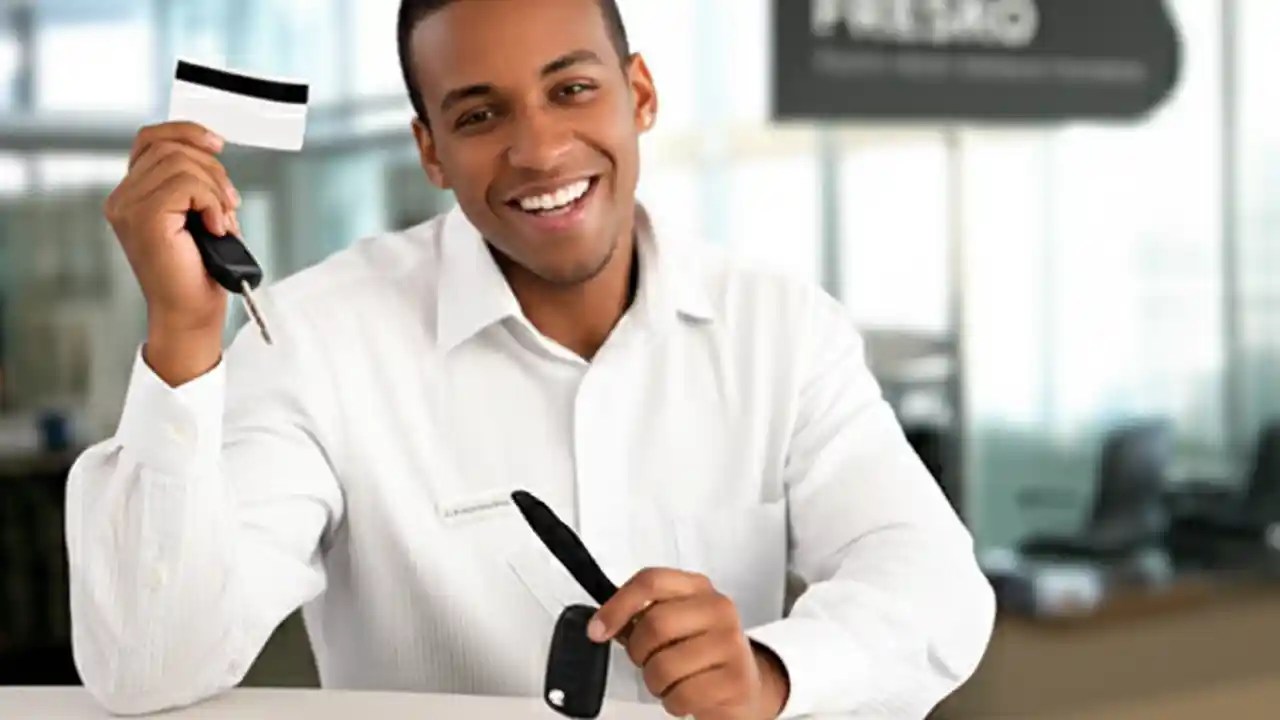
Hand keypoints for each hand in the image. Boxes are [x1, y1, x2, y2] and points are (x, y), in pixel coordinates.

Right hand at [104, 121, 240, 383]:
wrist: (191, 312)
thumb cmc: (198, 273)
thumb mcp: (200, 215)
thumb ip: (195, 183)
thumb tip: (212, 152)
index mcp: (133, 195)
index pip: (151, 139)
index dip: (186, 132)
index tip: (217, 144)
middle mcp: (123, 198)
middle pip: (170, 147)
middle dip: (212, 169)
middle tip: (228, 203)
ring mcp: (129, 207)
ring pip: (181, 163)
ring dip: (215, 189)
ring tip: (222, 219)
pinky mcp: (145, 217)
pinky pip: (187, 184)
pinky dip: (211, 201)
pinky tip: (215, 226)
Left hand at [588, 568, 789, 719]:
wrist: (746, 685)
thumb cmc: (701, 653)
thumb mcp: (674, 625)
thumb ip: (640, 617)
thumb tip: (603, 624)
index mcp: (697, 588)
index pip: (650, 581)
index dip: (617, 605)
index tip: (598, 629)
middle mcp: (718, 608)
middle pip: (655, 624)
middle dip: (640, 653)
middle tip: (648, 661)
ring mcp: (731, 642)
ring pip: (663, 666)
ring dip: (656, 683)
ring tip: (672, 681)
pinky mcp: (735, 678)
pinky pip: (682, 695)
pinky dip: (674, 702)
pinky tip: (687, 695)